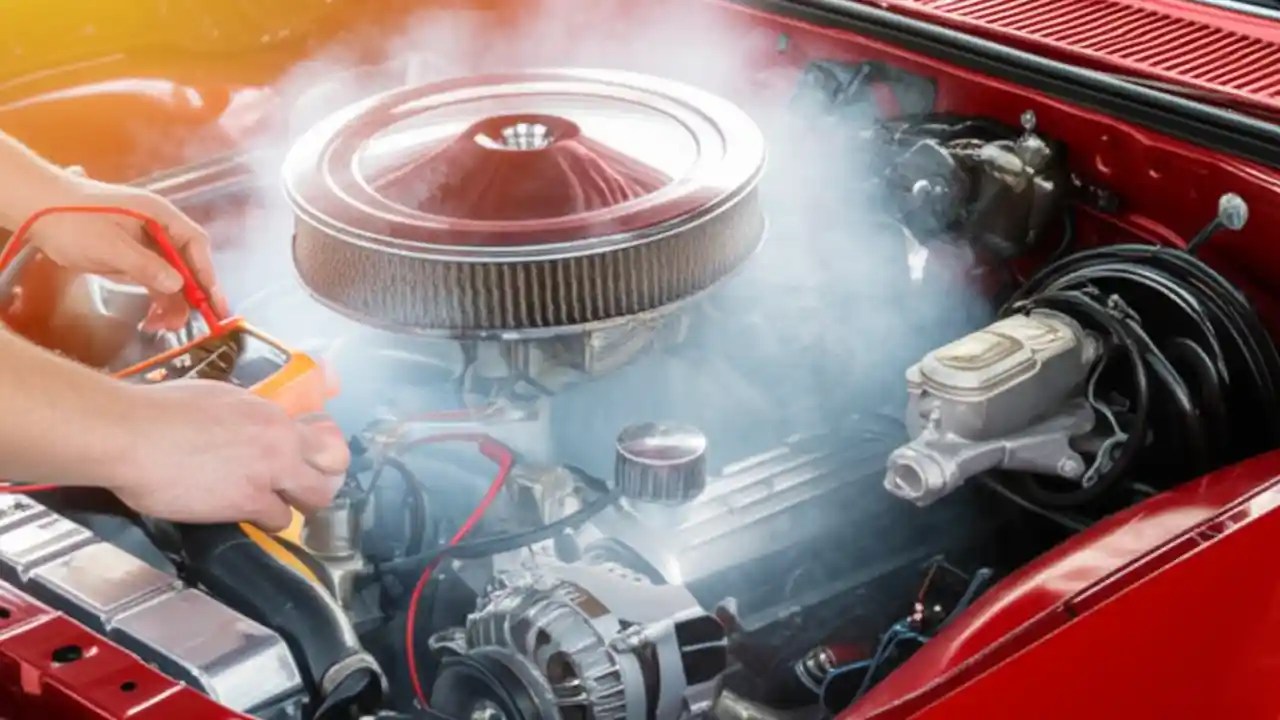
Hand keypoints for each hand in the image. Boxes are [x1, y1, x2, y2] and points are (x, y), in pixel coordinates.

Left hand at [23, 172, 228, 330]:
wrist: (36, 210)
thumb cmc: (73, 220)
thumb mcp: (110, 246)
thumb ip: (146, 266)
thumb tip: (178, 285)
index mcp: (160, 216)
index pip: (195, 246)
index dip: (207, 275)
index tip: (214, 303)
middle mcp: (158, 229)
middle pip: (187, 264)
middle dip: (190, 296)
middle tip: (193, 323)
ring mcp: (145, 244)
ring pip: (170, 277)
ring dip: (172, 303)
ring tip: (164, 327)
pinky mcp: (131, 257)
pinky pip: (153, 281)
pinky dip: (156, 300)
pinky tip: (152, 319)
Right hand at [109, 379, 348, 530]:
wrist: (132, 435)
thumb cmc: (162, 411)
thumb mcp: (221, 399)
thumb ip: (250, 415)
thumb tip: (255, 424)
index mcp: (274, 416)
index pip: (330, 442)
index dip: (325, 457)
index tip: (312, 462)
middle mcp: (281, 446)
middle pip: (330, 479)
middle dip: (316, 488)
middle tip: (296, 491)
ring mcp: (266, 477)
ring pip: (305, 506)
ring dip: (287, 508)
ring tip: (264, 506)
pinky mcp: (245, 504)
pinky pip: (272, 522)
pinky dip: (260, 523)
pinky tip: (240, 516)